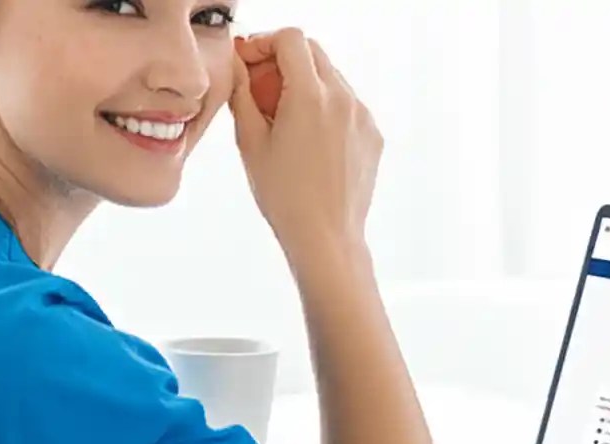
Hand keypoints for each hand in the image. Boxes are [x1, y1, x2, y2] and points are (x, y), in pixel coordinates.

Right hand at [228, 29, 383, 265]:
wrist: (326, 237)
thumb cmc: (285, 197)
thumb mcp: (250, 144)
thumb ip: (241, 95)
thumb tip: (236, 68)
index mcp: (310, 96)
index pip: (290, 39)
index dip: (265, 44)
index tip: (250, 63)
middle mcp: (343, 98)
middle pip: (313, 53)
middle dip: (284, 62)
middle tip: (262, 90)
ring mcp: (363, 116)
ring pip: (332, 78)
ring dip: (306, 86)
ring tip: (285, 122)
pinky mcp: (373, 134)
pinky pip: (348, 105)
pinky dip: (326, 109)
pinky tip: (309, 142)